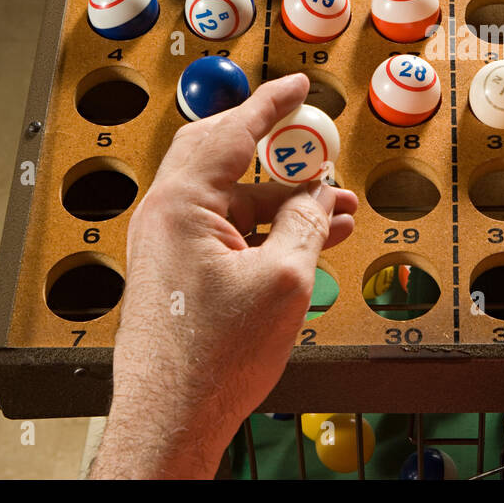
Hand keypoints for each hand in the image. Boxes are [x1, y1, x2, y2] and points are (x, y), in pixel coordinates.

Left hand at [91, 73, 357, 478]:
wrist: (173, 416)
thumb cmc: (208, 360)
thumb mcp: (282, 280)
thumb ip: (305, 223)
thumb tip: (319, 195)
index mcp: (181, 204)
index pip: (231, 132)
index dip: (272, 105)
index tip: (296, 86)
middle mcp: (167, 217)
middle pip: (227, 158)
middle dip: (280, 152)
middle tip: (316, 146)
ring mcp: (171, 245)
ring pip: (235, 199)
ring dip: (285, 199)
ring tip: (336, 210)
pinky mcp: (180, 271)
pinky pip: (230, 231)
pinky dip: (269, 227)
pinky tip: (309, 237)